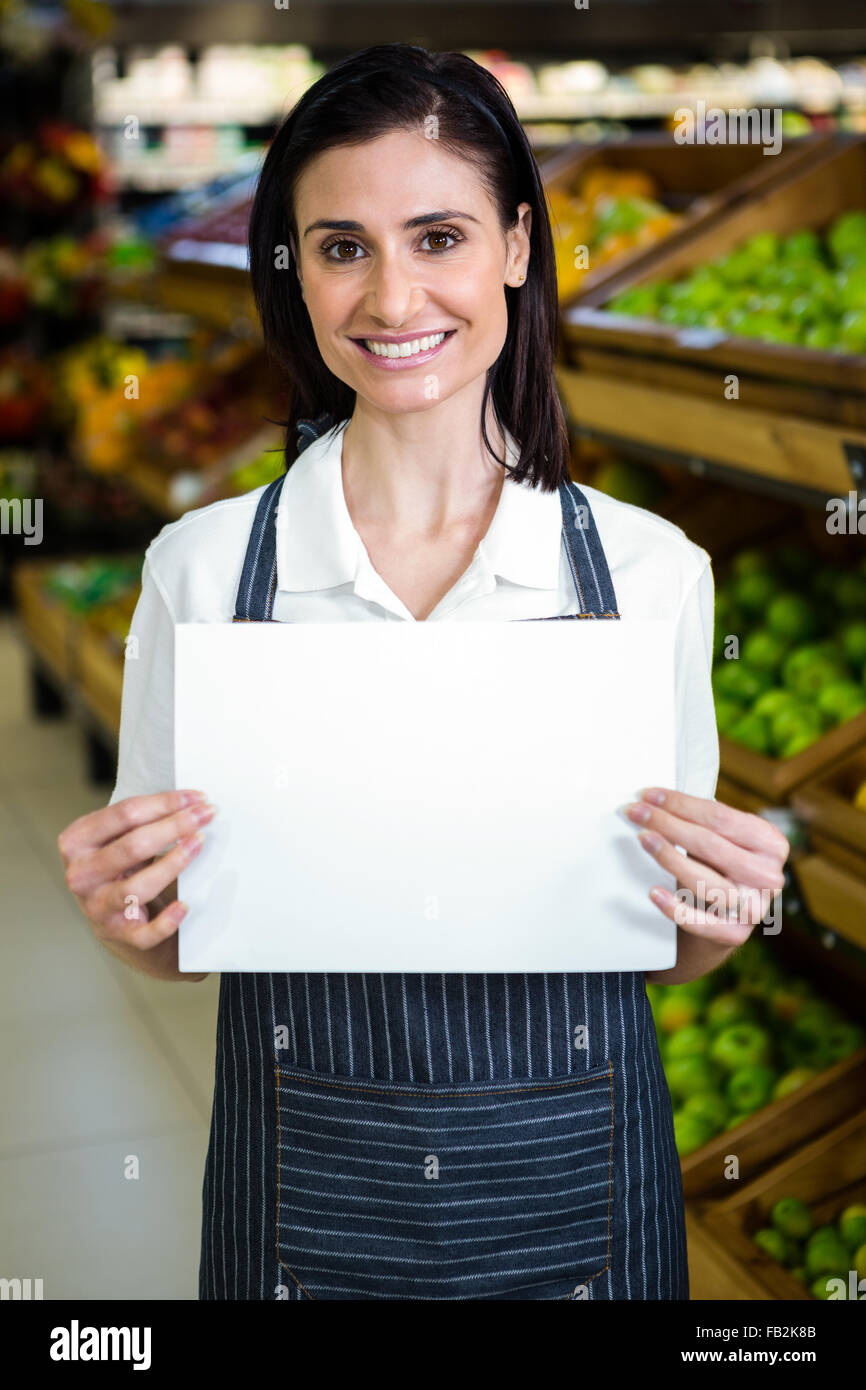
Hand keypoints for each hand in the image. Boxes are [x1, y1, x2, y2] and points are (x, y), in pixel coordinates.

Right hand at [58, 790, 214, 951]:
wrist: (116, 921)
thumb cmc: (123, 869)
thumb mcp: (119, 840)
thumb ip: (141, 822)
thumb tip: (189, 802)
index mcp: (76, 842)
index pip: (124, 814)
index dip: (164, 803)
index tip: (197, 798)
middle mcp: (80, 875)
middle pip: (132, 846)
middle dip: (174, 826)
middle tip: (206, 814)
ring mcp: (97, 908)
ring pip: (138, 887)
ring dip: (174, 863)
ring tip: (199, 843)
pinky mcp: (118, 935)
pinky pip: (145, 933)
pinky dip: (166, 921)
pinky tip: (185, 906)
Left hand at [623, 787, 789, 947]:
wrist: (721, 921)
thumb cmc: (717, 869)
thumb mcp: (722, 841)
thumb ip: (702, 822)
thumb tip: (656, 800)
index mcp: (771, 843)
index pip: (720, 818)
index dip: (680, 804)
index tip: (648, 795)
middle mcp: (769, 876)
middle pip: (710, 845)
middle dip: (668, 824)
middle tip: (635, 813)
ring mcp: (755, 908)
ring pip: (706, 881)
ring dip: (669, 858)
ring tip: (643, 839)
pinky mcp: (736, 935)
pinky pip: (702, 923)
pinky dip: (676, 908)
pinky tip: (653, 892)